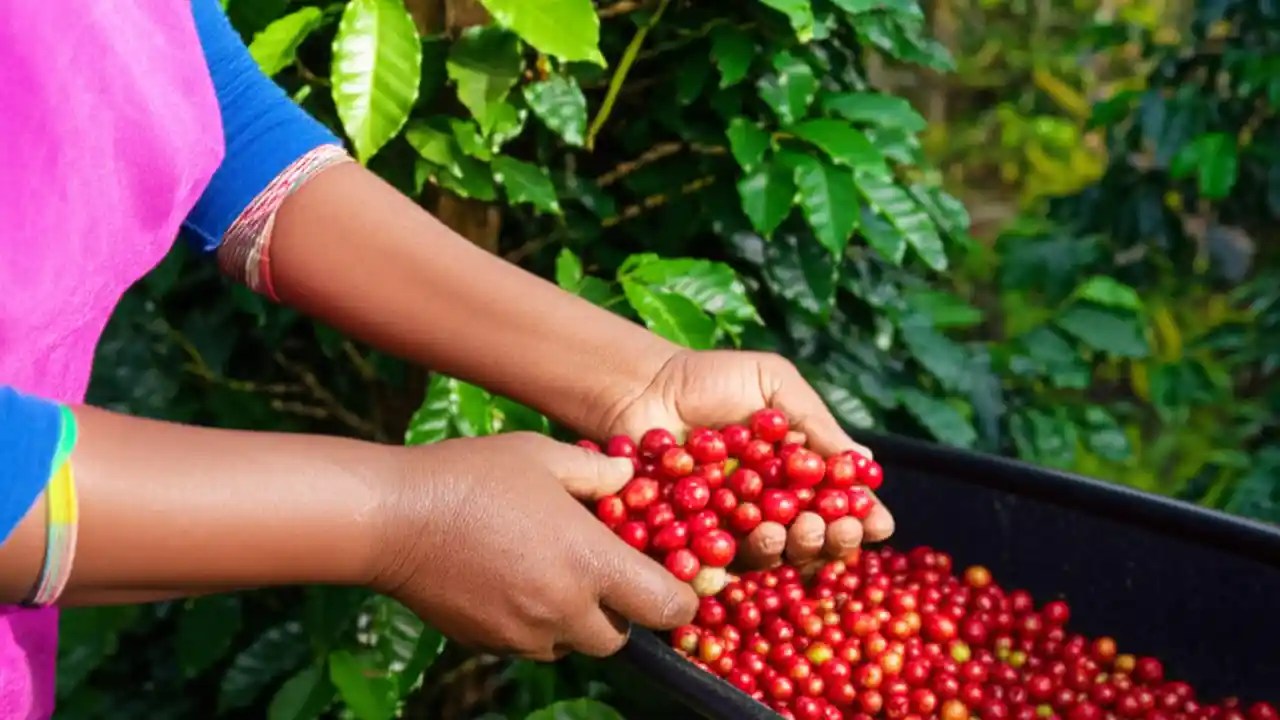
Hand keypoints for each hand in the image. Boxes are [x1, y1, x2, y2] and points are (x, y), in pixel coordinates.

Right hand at [373, 432, 697, 660]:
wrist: (393, 519)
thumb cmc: (472, 477)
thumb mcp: (542, 456)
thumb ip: (597, 472)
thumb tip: (630, 479)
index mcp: (590, 564)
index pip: (666, 608)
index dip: (678, 599)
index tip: (672, 579)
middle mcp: (564, 610)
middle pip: (621, 637)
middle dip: (623, 612)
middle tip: (607, 572)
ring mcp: (524, 634)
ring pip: (574, 644)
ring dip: (579, 619)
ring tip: (555, 571)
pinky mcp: (490, 643)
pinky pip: (533, 644)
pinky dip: (538, 624)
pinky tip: (517, 579)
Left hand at [599, 349, 893, 569]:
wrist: (644, 387)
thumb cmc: (712, 379)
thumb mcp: (771, 383)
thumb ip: (814, 421)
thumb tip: (865, 464)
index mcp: (798, 474)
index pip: (839, 506)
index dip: (860, 518)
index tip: (875, 523)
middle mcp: (771, 508)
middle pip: (810, 541)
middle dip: (827, 540)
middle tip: (826, 528)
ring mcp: (732, 528)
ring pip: (768, 556)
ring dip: (782, 550)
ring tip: (779, 530)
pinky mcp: (692, 539)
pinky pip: (714, 560)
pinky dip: (729, 556)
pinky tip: (739, 540)